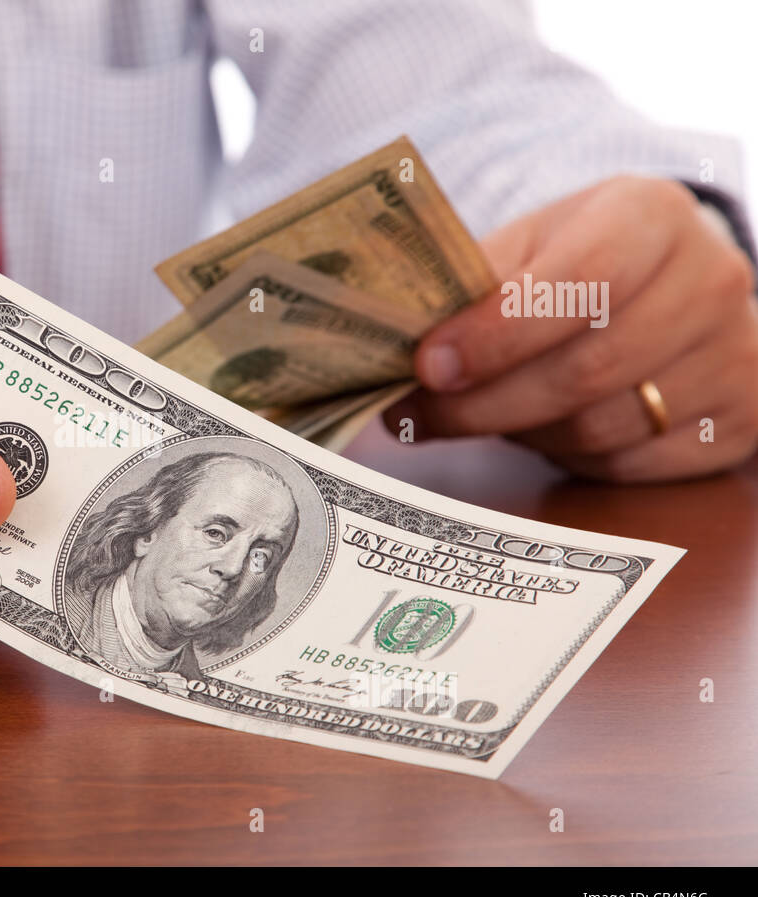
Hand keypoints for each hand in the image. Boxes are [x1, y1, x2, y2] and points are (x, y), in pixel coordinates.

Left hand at [384, 176, 757, 480]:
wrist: (670, 287)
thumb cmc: (577, 267)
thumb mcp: (526, 247)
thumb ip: (469, 288)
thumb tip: (389, 344)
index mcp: (650, 216)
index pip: (578, 283)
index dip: (496, 335)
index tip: (427, 366)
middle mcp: (711, 280)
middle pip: (585, 370)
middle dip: (485, 403)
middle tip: (418, 413)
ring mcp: (736, 353)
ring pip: (601, 426)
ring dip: (520, 431)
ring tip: (479, 413)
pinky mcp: (740, 418)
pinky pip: (629, 464)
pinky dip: (568, 457)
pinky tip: (539, 430)